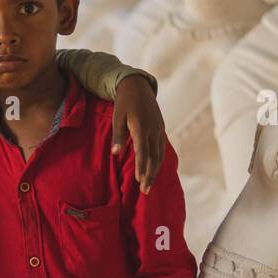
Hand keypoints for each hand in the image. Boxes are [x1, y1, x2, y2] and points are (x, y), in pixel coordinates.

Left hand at [112, 75, 165, 194]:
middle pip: (154, 157)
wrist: (138, 86)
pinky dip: (158, 161)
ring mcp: (159, 129)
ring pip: (160, 154)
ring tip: (149, 185)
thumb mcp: (117, 117)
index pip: (142, 151)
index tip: (139, 180)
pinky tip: (154, 170)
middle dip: (150, 175)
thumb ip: (118, 136)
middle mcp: (153, 129)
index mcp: (141, 127)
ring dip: (155, 171)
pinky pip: (161, 148)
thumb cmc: (123, 103)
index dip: (141, 167)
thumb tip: (115, 153)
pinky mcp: (160, 128)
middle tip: (145, 191)